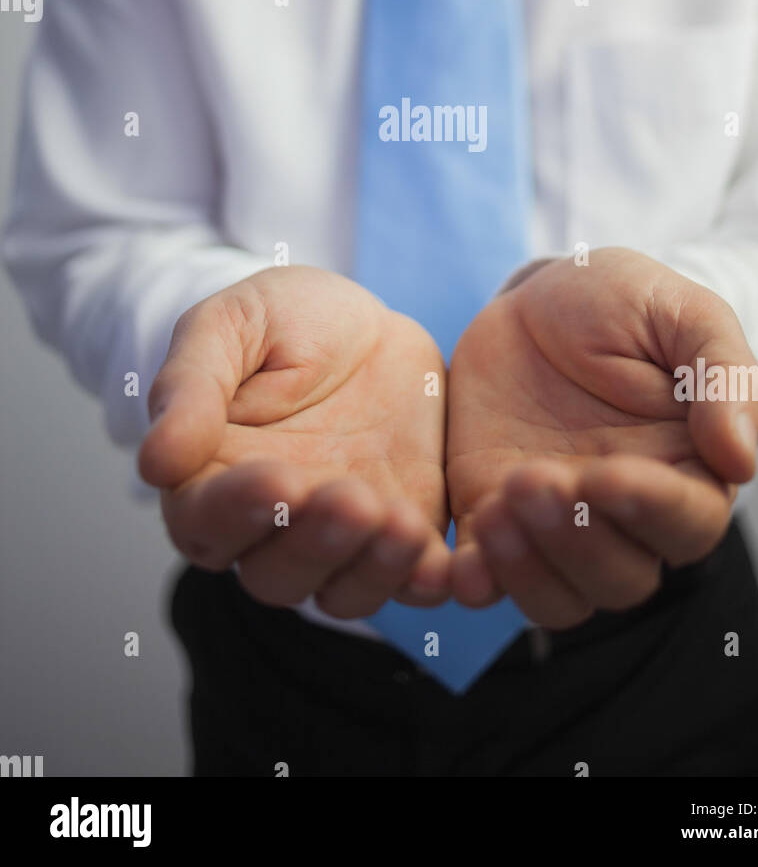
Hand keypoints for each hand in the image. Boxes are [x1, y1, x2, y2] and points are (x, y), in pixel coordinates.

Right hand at [138, 267, 449, 616]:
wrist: (366, 322)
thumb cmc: (281, 321)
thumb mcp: (229, 327)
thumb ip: (192, 388)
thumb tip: (154, 463)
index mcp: (211, 484)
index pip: (209, 522)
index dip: (239, 511)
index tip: (277, 481)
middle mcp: (272, 531)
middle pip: (277, 573)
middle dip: (315, 543)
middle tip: (350, 499)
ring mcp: (341, 540)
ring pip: (344, 593)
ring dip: (372, 569)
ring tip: (399, 523)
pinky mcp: (404, 533)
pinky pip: (414, 581)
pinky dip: (427, 582)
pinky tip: (445, 566)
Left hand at [446, 248, 757, 626]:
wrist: (536, 299)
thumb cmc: (622, 302)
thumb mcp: (681, 314)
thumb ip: (723, 376)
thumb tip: (741, 459)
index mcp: (685, 474)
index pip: (687, 525)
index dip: (651, 511)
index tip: (607, 474)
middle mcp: (622, 518)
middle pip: (621, 579)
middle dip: (577, 541)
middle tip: (533, 480)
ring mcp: (555, 527)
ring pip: (559, 599)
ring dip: (528, 570)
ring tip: (495, 506)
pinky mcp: (492, 519)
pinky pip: (488, 580)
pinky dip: (478, 583)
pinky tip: (465, 561)